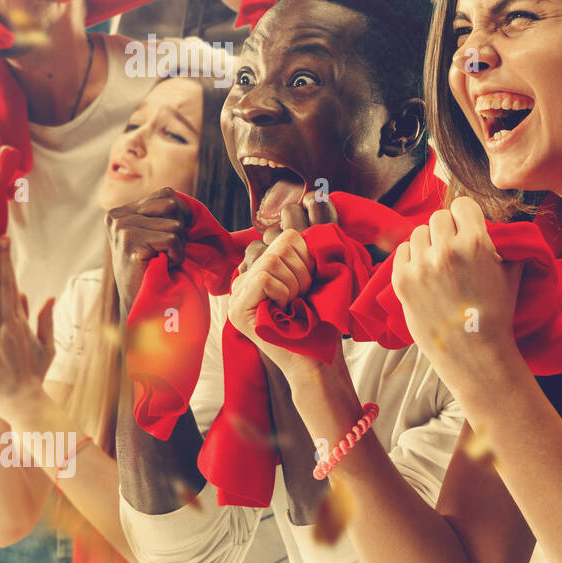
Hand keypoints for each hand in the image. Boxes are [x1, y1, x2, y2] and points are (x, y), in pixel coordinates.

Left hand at [0, 237, 53, 423]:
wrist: (21, 399)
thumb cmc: (33, 375)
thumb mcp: (46, 347)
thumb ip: (45, 320)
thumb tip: (48, 298)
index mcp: (21, 324)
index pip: (13, 288)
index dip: (9, 267)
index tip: (6, 248)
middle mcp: (7, 327)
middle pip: (2, 289)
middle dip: (0, 264)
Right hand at [105, 187, 192, 314]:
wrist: (143, 303)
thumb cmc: (156, 267)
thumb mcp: (159, 232)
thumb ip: (166, 211)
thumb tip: (176, 200)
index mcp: (122, 210)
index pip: (166, 194)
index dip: (179, 216)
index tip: (166, 240)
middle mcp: (117, 215)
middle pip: (172, 206)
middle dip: (178, 232)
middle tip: (162, 252)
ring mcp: (121, 227)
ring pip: (175, 226)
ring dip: (177, 247)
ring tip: (159, 260)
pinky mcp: (129, 241)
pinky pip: (172, 240)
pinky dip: (175, 256)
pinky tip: (160, 266)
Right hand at [230, 195, 334, 373]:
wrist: (318, 360)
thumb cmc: (323, 320)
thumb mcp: (320, 275)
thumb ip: (310, 246)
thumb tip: (315, 201)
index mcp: (266, 266)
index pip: (285, 235)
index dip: (307, 255)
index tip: (311, 281)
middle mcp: (247, 277)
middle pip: (279, 243)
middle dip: (302, 270)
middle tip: (303, 297)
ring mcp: (239, 293)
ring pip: (273, 259)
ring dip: (296, 284)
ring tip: (295, 305)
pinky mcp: (237, 309)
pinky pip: (265, 276)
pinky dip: (284, 292)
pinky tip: (284, 310)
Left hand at [389, 197, 523, 393]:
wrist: (474, 353)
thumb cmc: (496, 314)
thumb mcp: (512, 273)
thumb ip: (507, 244)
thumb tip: (504, 227)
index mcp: (475, 243)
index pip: (462, 205)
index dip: (466, 217)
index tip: (467, 229)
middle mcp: (446, 250)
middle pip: (439, 217)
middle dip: (447, 230)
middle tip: (453, 249)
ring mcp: (421, 265)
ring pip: (419, 232)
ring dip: (429, 243)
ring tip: (439, 263)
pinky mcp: (402, 280)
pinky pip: (403, 251)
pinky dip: (413, 258)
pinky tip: (425, 273)